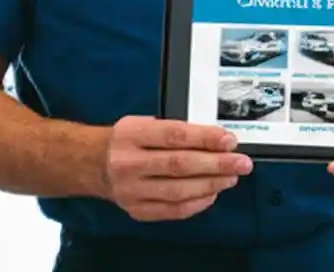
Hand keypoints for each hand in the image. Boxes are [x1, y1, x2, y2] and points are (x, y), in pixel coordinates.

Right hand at [100, 116, 253, 221]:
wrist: (91, 163)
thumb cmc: (125, 141)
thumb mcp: (142, 123)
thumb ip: (174, 130)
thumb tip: (215, 140)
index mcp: (131, 134)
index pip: (174, 135)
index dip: (205, 138)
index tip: (229, 140)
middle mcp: (128, 163)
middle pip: (179, 164)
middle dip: (216, 164)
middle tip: (241, 163)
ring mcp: (131, 190)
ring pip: (178, 190)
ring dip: (211, 184)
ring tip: (230, 177)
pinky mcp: (136, 209)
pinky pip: (173, 210)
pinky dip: (197, 203)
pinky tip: (212, 193)